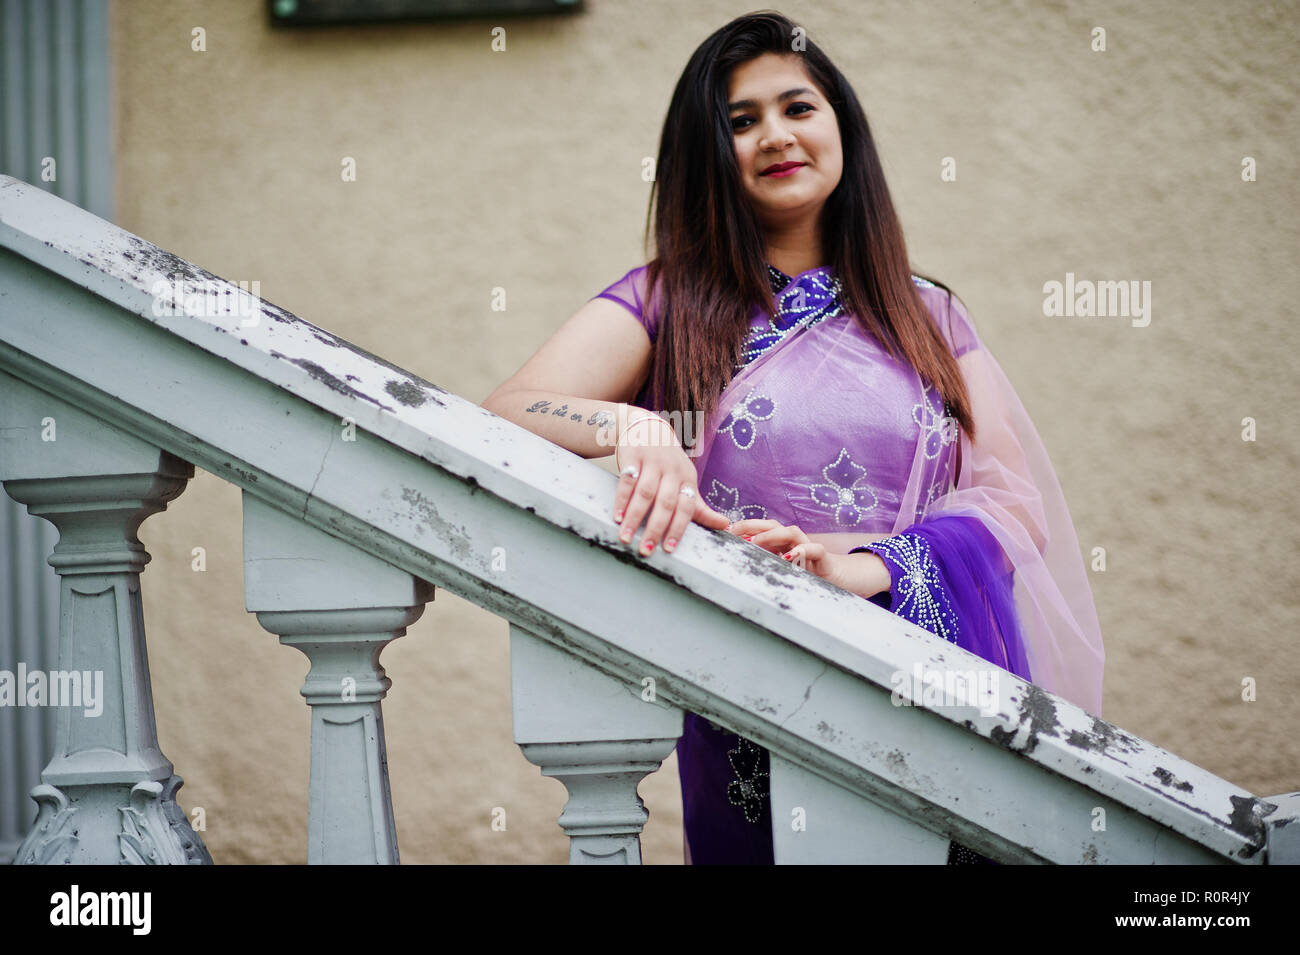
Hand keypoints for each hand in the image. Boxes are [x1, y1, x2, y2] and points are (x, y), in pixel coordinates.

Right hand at [613, 413, 728, 556]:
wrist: (649, 428)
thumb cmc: (669, 463)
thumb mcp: (686, 480)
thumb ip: (699, 506)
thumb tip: (725, 525)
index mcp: (687, 479)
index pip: (686, 507)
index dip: (678, 528)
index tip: (668, 549)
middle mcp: (672, 470)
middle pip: (665, 503)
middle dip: (655, 528)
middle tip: (645, 550)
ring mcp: (652, 462)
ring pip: (645, 494)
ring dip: (634, 518)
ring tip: (626, 538)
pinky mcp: (633, 456)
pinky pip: (627, 481)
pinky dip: (622, 500)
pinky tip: (617, 516)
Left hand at [726, 517, 834, 574]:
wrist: (838, 580)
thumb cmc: (805, 574)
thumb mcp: (781, 569)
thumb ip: (764, 562)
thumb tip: (737, 561)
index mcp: (782, 543)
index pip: (761, 528)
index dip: (744, 527)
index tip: (724, 532)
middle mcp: (794, 541)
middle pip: (773, 525)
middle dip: (752, 525)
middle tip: (733, 532)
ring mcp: (808, 547)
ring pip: (792, 532)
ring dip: (772, 535)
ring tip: (755, 541)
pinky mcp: (823, 558)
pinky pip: (815, 549)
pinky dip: (803, 550)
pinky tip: (789, 556)